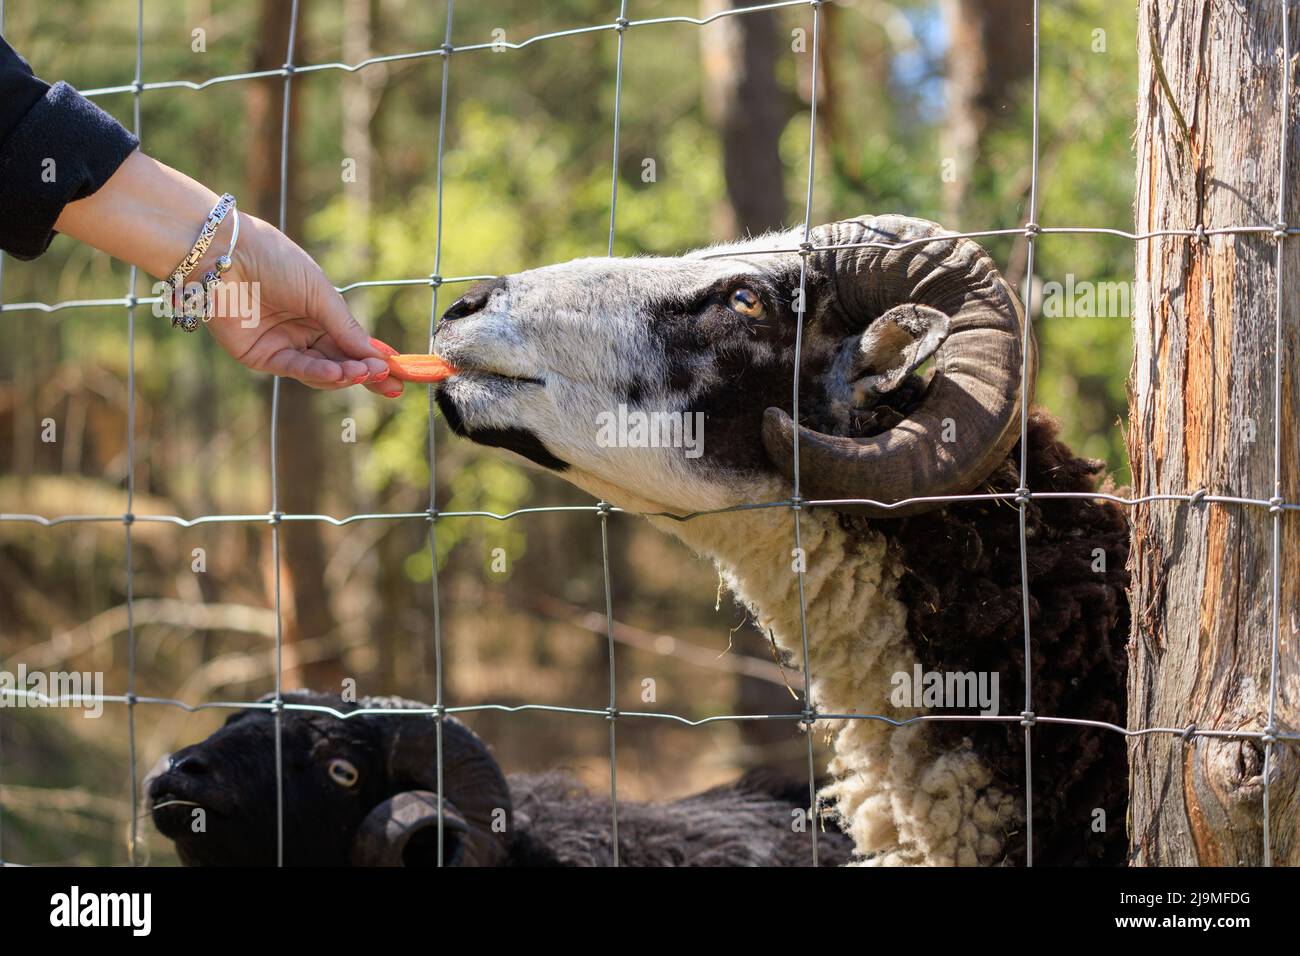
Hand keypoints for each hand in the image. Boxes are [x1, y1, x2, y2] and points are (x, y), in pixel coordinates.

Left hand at [205, 213, 401, 395]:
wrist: (227, 255)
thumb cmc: (275, 261)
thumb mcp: (321, 294)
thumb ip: (346, 328)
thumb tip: (378, 357)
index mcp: (319, 312)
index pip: (352, 342)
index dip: (376, 359)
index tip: (402, 372)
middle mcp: (302, 332)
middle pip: (341, 361)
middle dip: (367, 374)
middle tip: (391, 385)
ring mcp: (283, 346)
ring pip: (322, 371)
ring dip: (346, 374)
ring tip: (366, 374)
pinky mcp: (262, 357)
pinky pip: (298, 369)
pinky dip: (320, 372)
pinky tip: (339, 372)